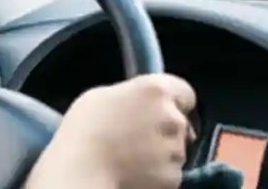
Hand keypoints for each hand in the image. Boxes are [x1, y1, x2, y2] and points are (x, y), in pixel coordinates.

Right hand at [27, 74, 196, 188]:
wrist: (81, 169)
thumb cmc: (84, 129)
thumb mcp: (104, 95)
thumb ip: (134, 94)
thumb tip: (142, 102)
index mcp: (157, 90)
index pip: (186, 93)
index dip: (174, 102)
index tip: (160, 111)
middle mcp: (172, 118)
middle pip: (179, 123)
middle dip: (165, 129)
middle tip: (138, 137)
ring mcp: (175, 150)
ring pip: (176, 149)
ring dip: (162, 152)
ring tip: (133, 157)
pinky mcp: (173, 177)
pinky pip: (170, 172)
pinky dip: (158, 174)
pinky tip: (135, 172)